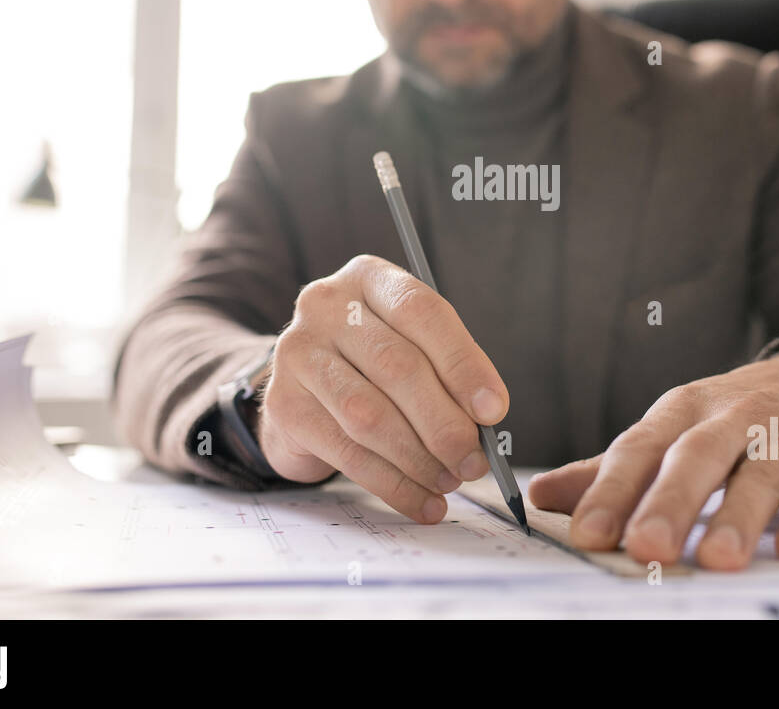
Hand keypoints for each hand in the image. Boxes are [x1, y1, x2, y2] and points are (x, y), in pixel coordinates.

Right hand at [254, 254, 508, 522]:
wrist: (304, 388)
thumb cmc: (374, 363)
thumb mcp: (412, 345)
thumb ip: (447, 371)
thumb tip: (486, 418)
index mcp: (369, 277)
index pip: (422, 312)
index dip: (463, 363)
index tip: (495, 411)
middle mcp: (325, 305)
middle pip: (397, 366)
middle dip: (444, 423)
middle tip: (475, 461)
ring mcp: (298, 353)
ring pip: (368, 414)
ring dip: (419, 458)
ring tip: (450, 481)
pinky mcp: (284, 405)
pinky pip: (347, 452)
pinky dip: (392, 484)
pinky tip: (422, 501)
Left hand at [528, 353, 778, 569]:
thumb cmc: (726, 421)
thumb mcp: (668, 432)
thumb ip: (610, 470)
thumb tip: (539, 496)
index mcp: (680, 412)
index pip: (639, 449)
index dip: (612, 491)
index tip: (586, 534)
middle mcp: (730, 419)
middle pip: (696, 457)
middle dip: (670, 502)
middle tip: (647, 547)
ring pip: (759, 474)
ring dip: (739, 517)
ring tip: (719, 559)